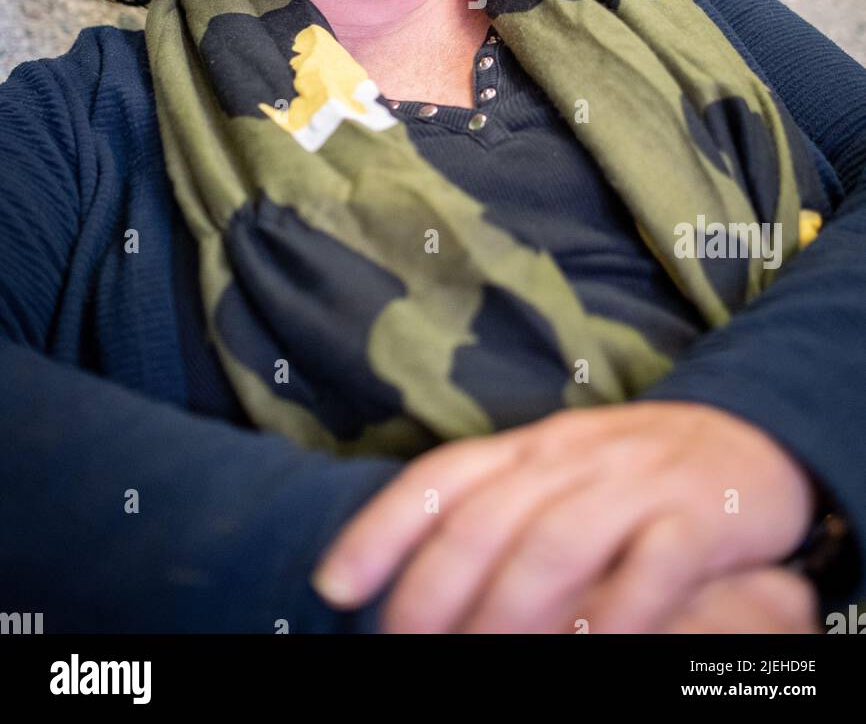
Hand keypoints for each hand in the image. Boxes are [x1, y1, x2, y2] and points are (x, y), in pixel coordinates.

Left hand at [310, 401, 817, 632]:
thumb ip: (497, 508)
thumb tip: (413, 576)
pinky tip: (593, 643)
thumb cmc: (630, 470)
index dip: (381, 529)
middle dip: (434, 588)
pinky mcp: (699, 517)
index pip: (441, 478)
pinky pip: (654, 563)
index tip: (335, 584)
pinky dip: (619, 608)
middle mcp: (572, 457)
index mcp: (529, 445)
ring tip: (479, 657)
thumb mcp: (557, 472)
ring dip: (510, 607)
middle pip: (488, 518)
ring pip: (557, 541)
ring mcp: (636, 483)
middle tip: (402, 644)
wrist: (750, 435)